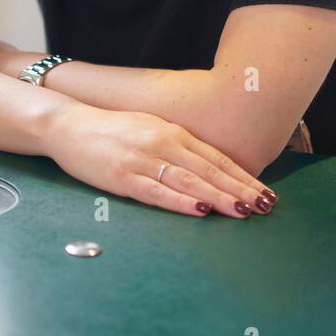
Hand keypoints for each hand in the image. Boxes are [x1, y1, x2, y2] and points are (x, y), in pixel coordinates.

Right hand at [41, 103, 276, 217]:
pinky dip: (181, 202)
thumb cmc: (113, 131)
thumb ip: (180, 148)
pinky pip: (158, 192)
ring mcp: (142, 159)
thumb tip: (212, 171)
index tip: (266, 192)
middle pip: (209, 170)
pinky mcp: (123, 177)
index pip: (216, 158)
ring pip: (190, 181)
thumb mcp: (152, 131)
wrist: (69, 125)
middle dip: (241, 189)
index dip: (243, 176)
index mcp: (173, 132)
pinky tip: (200, 209)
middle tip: (266, 206)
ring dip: (220, 197)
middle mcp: (162, 143)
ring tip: (244, 210)